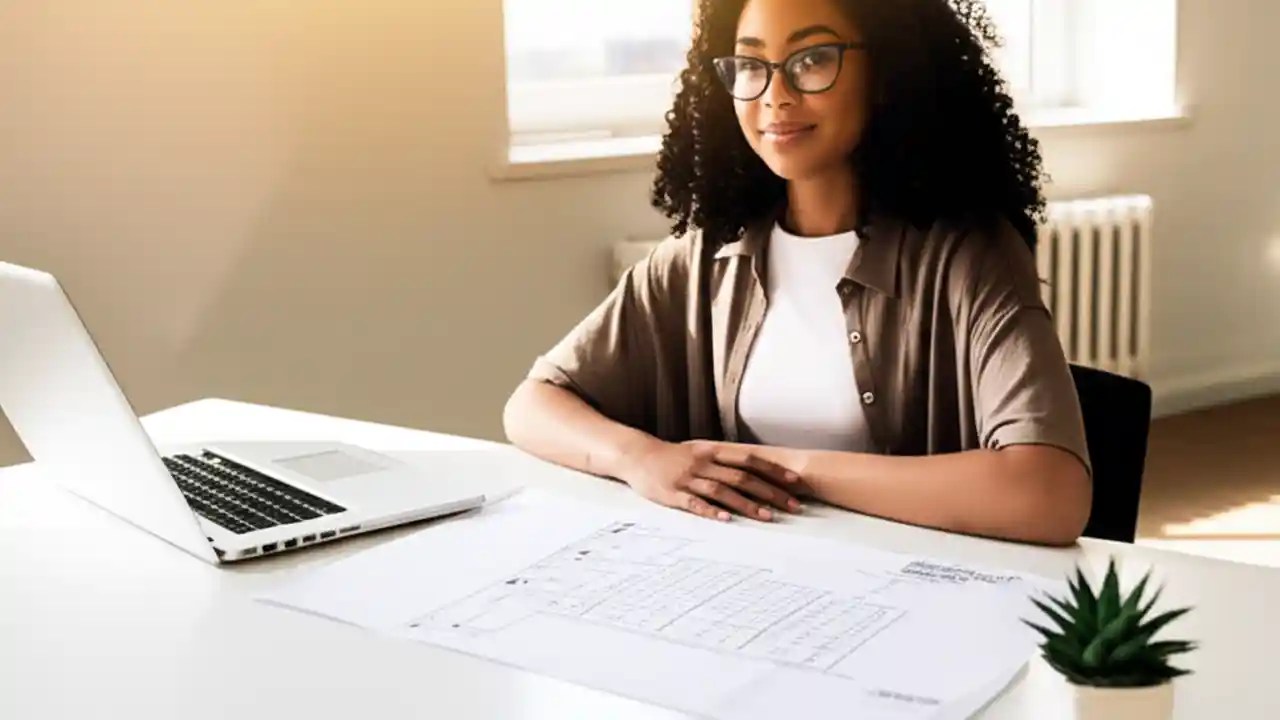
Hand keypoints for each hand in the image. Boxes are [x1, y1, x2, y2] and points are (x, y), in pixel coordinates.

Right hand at [615, 438, 804, 521]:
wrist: (637, 455)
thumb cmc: (671, 457)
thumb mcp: (699, 452)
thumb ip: (723, 462)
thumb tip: (752, 472)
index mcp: (713, 452)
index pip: (750, 460)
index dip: (774, 471)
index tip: (795, 483)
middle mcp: (704, 464)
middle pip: (743, 477)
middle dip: (770, 492)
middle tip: (792, 506)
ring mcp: (689, 479)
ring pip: (723, 491)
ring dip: (747, 504)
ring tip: (767, 517)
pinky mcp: (673, 494)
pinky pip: (695, 503)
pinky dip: (711, 511)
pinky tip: (726, 520)